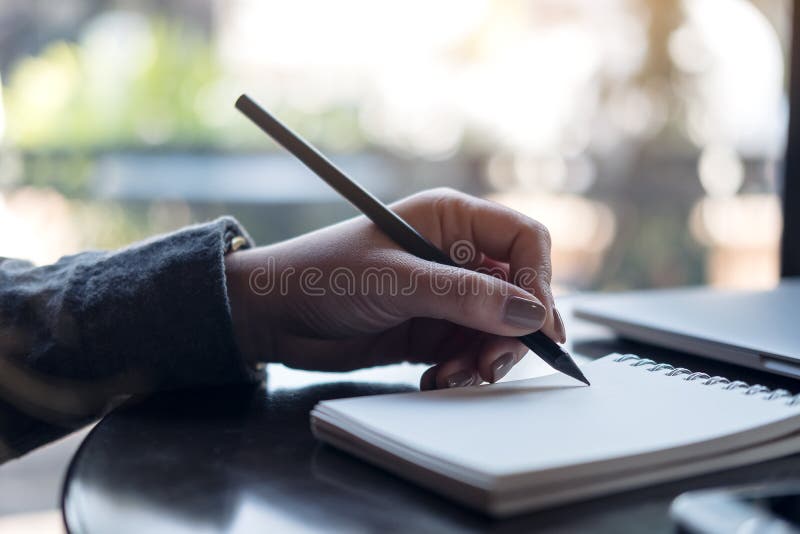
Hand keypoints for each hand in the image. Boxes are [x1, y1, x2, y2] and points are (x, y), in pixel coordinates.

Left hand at [224, 188, 564, 388]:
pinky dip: (462, 372)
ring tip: (449, 376)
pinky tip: (434, 380)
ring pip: (498, 329)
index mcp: (452, 220)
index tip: (537, 324)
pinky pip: (470, 354)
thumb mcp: (396, 282)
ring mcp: (447, 296)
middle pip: (519, 293)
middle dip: (511, 332)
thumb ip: (464, 296)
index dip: (539, 280)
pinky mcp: (434, 331)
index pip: (524, 240)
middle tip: (489, 365)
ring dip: (484, 359)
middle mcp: (457, 256)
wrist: (274, 314)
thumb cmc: (324, 275)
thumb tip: (532, 313)